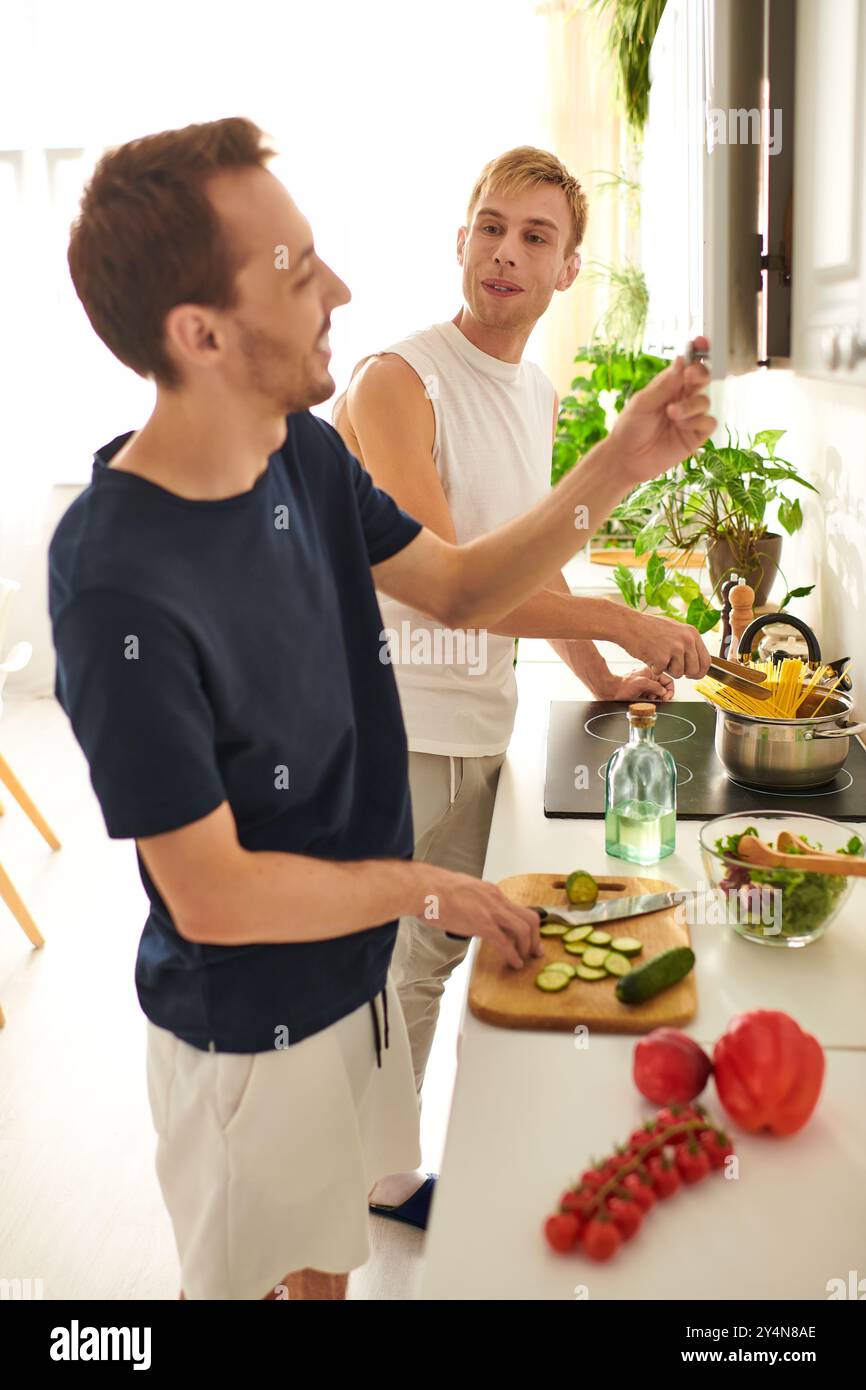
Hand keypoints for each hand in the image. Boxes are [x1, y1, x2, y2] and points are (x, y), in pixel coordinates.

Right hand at [421, 867, 544, 968]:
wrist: (424, 888)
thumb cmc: (435, 890)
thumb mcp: (461, 891)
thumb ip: (472, 903)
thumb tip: (469, 914)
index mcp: (491, 891)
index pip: (517, 908)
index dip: (526, 926)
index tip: (528, 937)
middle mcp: (496, 899)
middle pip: (530, 918)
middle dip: (535, 937)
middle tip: (535, 951)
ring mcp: (491, 911)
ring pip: (524, 929)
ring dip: (527, 947)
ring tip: (524, 959)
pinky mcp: (482, 923)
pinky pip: (505, 942)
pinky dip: (513, 955)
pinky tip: (514, 963)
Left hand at [602, 667, 675, 702]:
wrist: (611, 693)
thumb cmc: (622, 686)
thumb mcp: (642, 683)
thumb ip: (656, 686)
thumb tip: (664, 692)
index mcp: (651, 672)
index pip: (668, 680)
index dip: (669, 690)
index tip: (666, 697)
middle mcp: (649, 678)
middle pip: (664, 688)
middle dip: (661, 695)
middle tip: (655, 698)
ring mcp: (646, 686)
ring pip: (658, 694)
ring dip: (655, 698)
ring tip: (647, 699)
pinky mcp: (642, 693)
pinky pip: (651, 698)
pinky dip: (650, 701)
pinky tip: (644, 701)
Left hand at [608, 336, 716, 484]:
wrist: (626, 458)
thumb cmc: (630, 427)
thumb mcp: (643, 402)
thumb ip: (664, 384)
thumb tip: (681, 360)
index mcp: (669, 386)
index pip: (688, 365)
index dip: (697, 352)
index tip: (700, 342)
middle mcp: (683, 398)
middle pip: (703, 378)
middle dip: (700, 374)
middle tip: (689, 376)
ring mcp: (690, 417)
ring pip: (705, 401)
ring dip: (690, 405)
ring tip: (672, 413)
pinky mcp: (695, 435)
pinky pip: (708, 422)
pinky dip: (697, 422)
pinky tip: (681, 427)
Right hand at [611, 608, 710, 679]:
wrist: (629, 625)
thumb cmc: (647, 627)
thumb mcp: (675, 629)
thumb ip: (687, 642)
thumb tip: (696, 657)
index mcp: (692, 633)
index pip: (706, 660)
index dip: (699, 671)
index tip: (693, 674)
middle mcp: (686, 641)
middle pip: (694, 670)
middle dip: (683, 673)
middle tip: (672, 667)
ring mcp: (675, 649)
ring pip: (679, 674)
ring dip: (667, 670)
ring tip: (658, 656)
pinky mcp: (662, 658)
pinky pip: (662, 672)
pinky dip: (654, 668)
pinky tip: (649, 656)